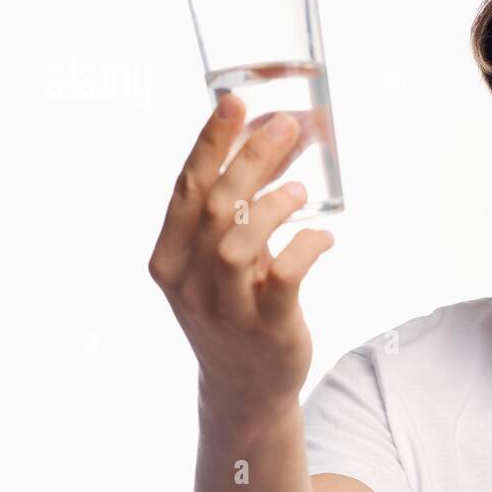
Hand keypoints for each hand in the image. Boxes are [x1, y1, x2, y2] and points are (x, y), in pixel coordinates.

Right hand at [148, 94, 333, 426]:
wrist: (244, 389)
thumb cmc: (234, 309)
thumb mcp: (220, 261)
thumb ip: (237, 209)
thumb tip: (274, 141)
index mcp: (169, 258)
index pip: (185, 189)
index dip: (210, 143)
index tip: (235, 102)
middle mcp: (189, 283)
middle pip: (214, 207)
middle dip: (250, 159)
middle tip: (286, 126)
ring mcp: (226, 308)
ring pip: (238, 244)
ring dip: (271, 206)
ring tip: (300, 190)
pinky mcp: (266, 328)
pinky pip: (283, 278)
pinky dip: (305, 248)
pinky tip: (322, 236)